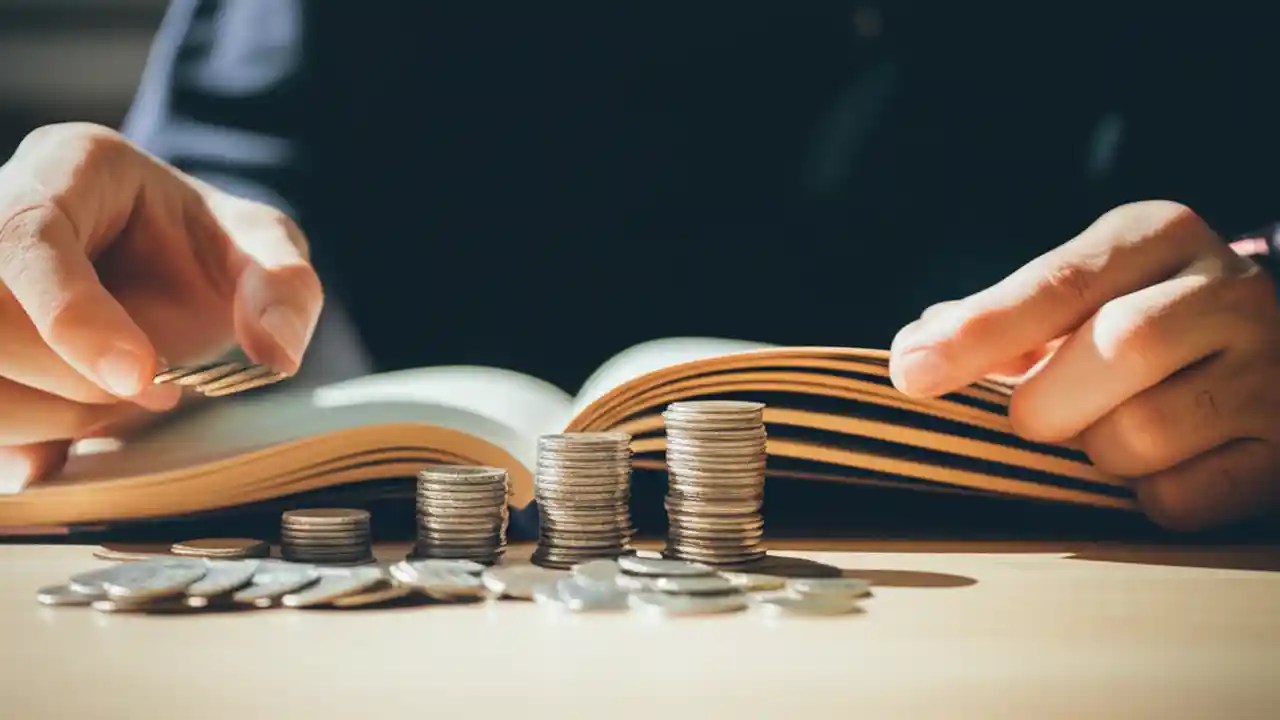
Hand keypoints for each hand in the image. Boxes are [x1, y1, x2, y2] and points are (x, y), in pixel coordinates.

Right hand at [0, 123, 323, 489]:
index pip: (30, 236)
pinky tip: (66, 448)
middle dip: (70, 379)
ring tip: (119, 410)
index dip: (73, 317)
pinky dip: (18, 448)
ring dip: (44, 419)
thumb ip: (284, 287)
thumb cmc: (205, 244)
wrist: (168, 266)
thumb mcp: (263, 245)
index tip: (141, 377)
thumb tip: (276, 354)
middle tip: (156, 391)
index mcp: (69, 168)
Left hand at [889, 200, 1279, 530]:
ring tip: (1108, 432)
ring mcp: (1269, 372)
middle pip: (1118, 348)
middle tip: (1033, 419)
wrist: (1269, 349)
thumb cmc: (1139, 318)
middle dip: (1047, 402)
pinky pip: (1182, 498)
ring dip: (1097, 452)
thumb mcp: (1082, 293)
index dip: (981, 332)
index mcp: (1158, 237)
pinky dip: (1144, 496)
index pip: (1061, 282)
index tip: (912, 372)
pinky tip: (1156, 465)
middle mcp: (1227, 292)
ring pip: (1146, 431)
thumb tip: (915, 349)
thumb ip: (999, 318)